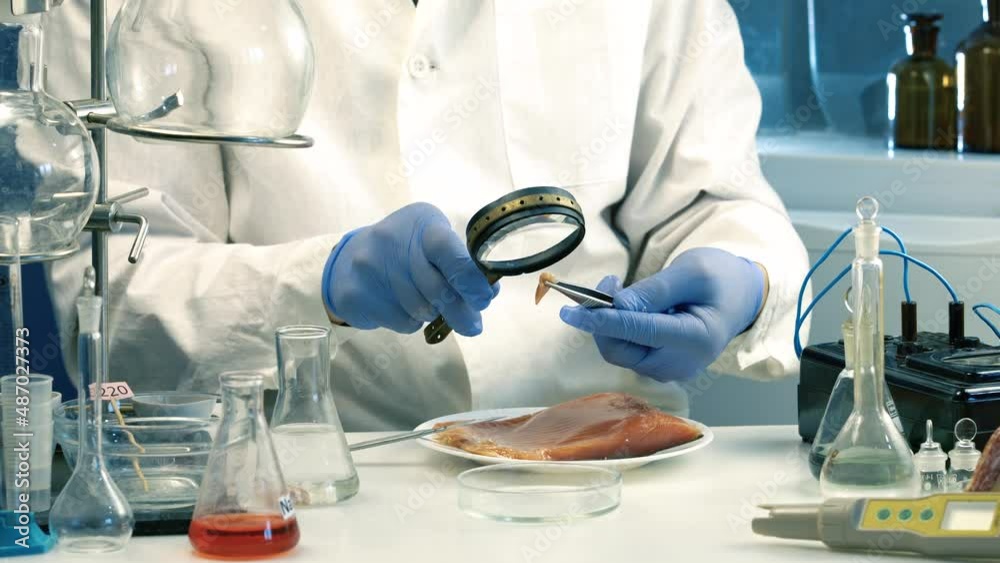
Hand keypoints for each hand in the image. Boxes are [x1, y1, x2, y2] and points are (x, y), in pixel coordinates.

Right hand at [323, 203, 497, 334]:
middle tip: (472, 325)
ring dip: (434, 314)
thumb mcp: (432, 244)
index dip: (470, 279)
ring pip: (422, 309)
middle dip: (461, 311)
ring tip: (428, 305)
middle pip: (438, 289)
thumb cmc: (404, 252)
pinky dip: (412, 321)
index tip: (484, 298)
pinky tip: (403, 307)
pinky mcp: (357, 294)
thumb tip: (488, 292)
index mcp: (420, 223)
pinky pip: (403, 322)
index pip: (449, 250)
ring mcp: (370, 267)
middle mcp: (392, 240)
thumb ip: (460, 264)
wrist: (348, 262)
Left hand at [558, 248, 765, 381]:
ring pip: (619, 351)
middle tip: (609, 280)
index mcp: (696, 339)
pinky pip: (627, 350)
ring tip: (623, 289)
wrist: (740, 297)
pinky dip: (618, 328)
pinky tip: (631, 307)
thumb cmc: (719, 279)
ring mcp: (669, 370)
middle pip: (621, 350)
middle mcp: (681, 364)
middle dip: (602, 318)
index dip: (601, 321)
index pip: (638, 332)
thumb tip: (615, 305)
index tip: (571, 312)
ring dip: (609, 322)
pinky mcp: (659, 367)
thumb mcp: (691, 272)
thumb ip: (653, 291)